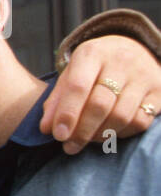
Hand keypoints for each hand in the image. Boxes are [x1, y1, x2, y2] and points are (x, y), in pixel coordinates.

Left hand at [40, 35, 159, 153]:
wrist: (132, 49)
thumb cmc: (93, 68)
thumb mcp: (71, 74)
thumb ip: (56, 100)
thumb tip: (46, 129)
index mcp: (92, 54)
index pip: (78, 86)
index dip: (67, 114)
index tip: (58, 135)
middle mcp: (121, 61)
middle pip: (100, 104)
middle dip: (82, 131)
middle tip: (69, 146)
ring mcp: (143, 76)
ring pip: (122, 116)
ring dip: (100, 135)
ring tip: (86, 141)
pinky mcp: (159, 91)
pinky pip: (141, 121)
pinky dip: (122, 134)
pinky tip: (108, 134)